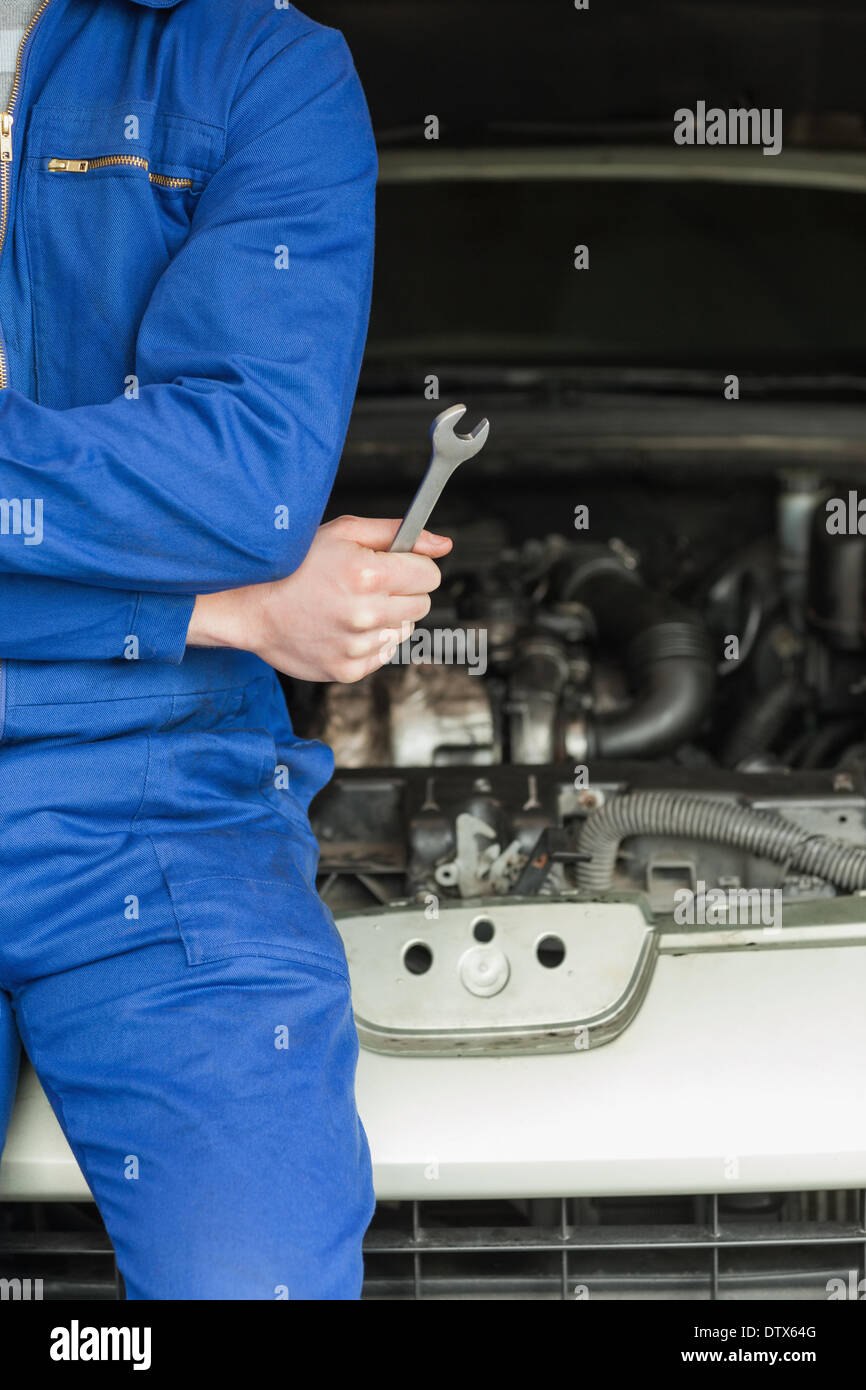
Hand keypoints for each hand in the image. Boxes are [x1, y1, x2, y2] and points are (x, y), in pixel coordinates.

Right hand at [186, 515, 451, 681]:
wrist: (250, 606)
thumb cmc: (294, 564)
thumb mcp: (343, 532)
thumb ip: (397, 533)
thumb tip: (443, 544)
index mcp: (369, 574)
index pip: (430, 575)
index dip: (415, 567)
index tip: (397, 565)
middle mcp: (367, 614)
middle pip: (421, 604)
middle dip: (403, 591)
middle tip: (369, 585)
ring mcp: (357, 646)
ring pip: (403, 630)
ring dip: (386, 617)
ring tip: (350, 606)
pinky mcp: (348, 670)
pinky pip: (382, 654)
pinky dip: (369, 641)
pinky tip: (342, 626)